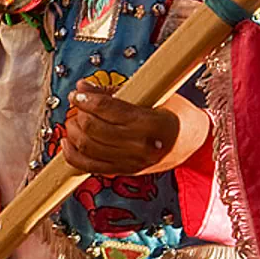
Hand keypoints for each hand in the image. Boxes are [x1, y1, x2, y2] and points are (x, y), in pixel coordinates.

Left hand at [62, 79, 178, 175]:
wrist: (191, 140)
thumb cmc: (173, 112)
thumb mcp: (153, 95)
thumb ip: (116, 92)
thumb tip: (83, 86)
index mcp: (153, 123)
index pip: (109, 110)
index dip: (88, 99)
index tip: (78, 92)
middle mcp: (142, 147)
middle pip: (94, 130)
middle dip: (79, 114)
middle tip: (78, 103)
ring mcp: (132, 163)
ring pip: (88, 148)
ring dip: (74, 131)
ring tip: (75, 119)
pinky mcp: (124, 172)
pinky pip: (88, 167)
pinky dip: (72, 154)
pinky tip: (68, 141)